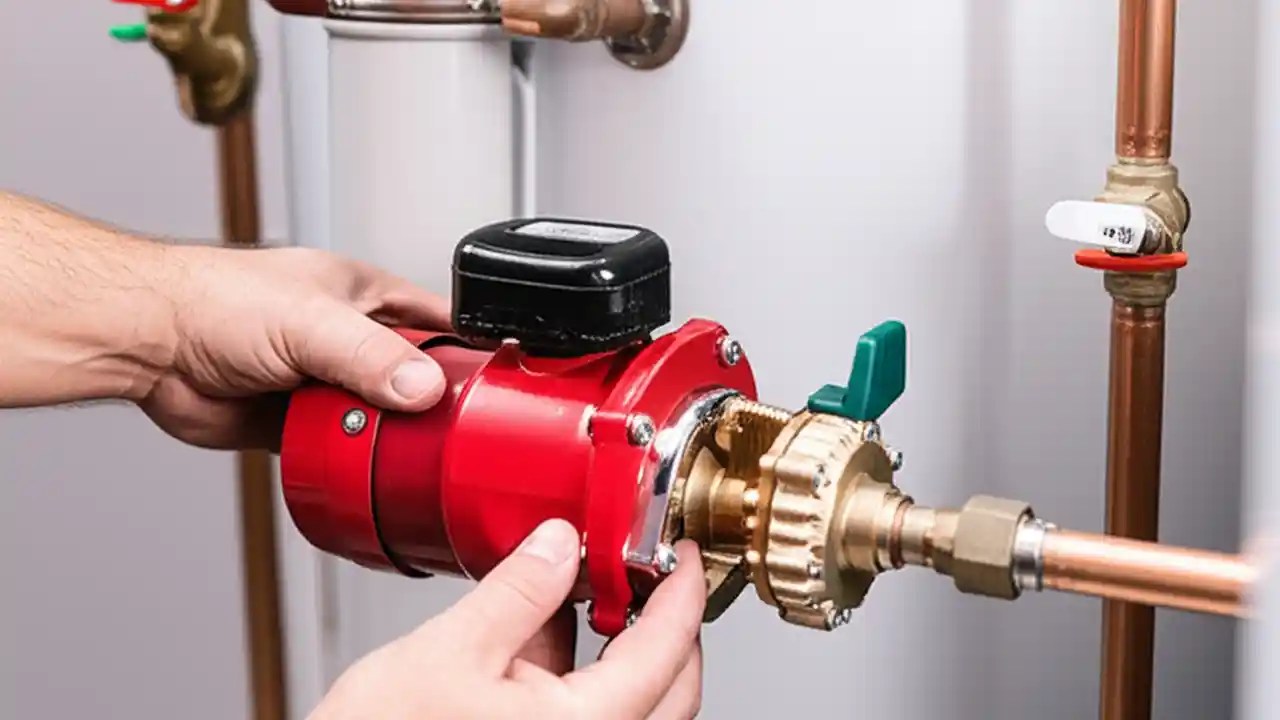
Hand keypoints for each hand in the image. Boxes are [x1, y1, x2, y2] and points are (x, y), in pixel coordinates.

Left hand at [144, 245, 450, 449]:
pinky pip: (341, 449)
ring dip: (388, 437)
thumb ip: (370, 356)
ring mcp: (324, 382)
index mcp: (365, 297)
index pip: (440, 321)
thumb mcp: (310, 322)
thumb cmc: (213, 301)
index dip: (470, 348)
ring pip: (379, 418)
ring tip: (404, 454)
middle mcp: (350, 338)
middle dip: (430, 404)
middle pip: (415, 378)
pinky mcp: (298, 423)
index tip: (495, 380)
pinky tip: (361, 469)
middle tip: (450, 430)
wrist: (149, 346)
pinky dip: (351, 462)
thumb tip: (422, 388)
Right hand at [311, 520, 705, 719]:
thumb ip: (516, 591)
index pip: (668, 650)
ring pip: (628, 700)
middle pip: (668, 684)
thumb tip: (556, 545)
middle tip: (653, 570)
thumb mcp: (449, 652)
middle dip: (667, 622)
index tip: (684, 555)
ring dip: (620, 644)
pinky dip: (576, 668)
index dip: (682, 591)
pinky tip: (546, 625)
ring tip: (595, 586)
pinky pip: (583, 711)